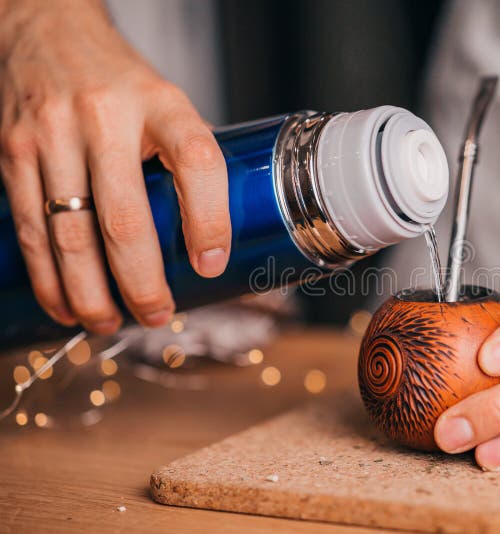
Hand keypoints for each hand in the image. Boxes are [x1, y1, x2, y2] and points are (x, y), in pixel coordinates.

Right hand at [0, 0, 229, 332]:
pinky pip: (31, 229)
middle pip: (125, 219)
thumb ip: (184, 161)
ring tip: (112, 324)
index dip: (209, 220)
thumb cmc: (120, 81)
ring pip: (71, 236)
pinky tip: (65, 305)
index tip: (210, 265)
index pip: (197, 161)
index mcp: (161, 102)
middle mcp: (105, 117)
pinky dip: (48, 278)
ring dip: (92, 294)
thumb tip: (208, 241)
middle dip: (143, 283)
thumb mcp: (168, 104)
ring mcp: (52, 135)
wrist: (47, 31)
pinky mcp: (13, 153)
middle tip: (159, 315)